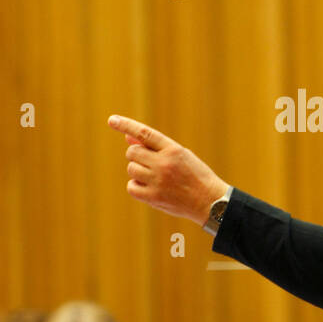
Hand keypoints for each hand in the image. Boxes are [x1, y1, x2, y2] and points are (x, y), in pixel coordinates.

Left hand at [108, 115, 229, 223]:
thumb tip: (127, 138)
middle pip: (132, 153)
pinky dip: (137, 186)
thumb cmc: (195, 175)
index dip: (126, 125)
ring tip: (156, 177)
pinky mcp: (154, 198)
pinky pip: (132, 187)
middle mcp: (164, 164)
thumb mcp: (180, 155)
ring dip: (138, 171)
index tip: (112, 120)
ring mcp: (158, 181)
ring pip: (132, 169)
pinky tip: (150, 188)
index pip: (145, 133)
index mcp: (173, 150)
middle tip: (151, 163)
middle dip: (137, 156)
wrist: (210, 201)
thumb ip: (154, 147)